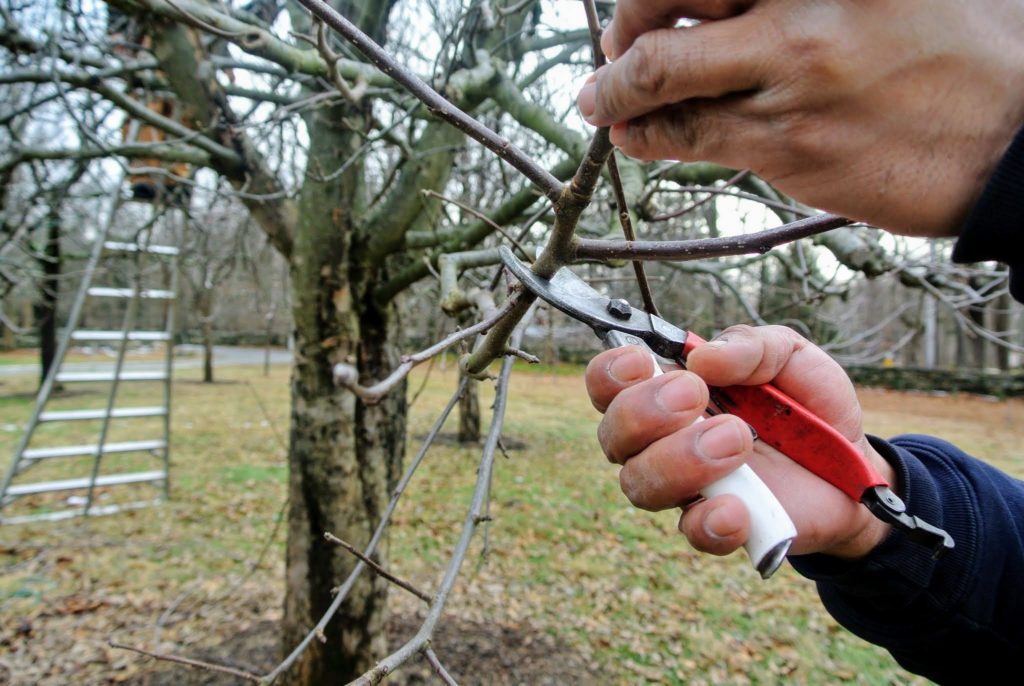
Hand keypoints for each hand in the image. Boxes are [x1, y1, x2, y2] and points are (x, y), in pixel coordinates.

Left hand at [576, 0, 1023, 236]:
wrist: (1016, 140)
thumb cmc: (959, 52)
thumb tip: (721, 6)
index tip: (645, 4)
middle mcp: (800, 2)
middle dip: (625, 23)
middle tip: (616, 47)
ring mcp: (790, 71)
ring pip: (662, 71)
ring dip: (617, 89)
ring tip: (604, 99)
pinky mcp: (786, 142)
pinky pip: (686, 135)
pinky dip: (645, 135)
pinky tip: (636, 136)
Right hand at [584, 325, 894, 558]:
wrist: (857, 464)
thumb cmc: (806, 404)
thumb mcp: (790, 355)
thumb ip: (750, 345)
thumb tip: (702, 357)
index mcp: (666, 392)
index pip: (608, 384)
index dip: (608, 374)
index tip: (639, 361)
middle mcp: (661, 442)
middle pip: (613, 436)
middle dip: (643, 413)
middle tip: (694, 396)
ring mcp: (687, 487)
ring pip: (640, 485)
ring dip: (678, 460)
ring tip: (736, 439)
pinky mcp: (721, 526)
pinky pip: (692, 532)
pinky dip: (709, 521)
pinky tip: (738, 506)